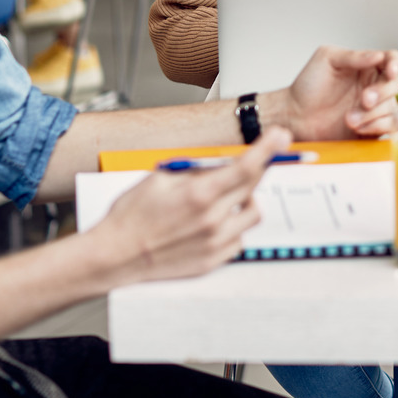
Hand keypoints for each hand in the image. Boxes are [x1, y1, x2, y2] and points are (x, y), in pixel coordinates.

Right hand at [93, 128, 289, 284]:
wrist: (115, 256)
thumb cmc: (130, 216)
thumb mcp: (159, 179)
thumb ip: (194, 170)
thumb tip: (221, 161)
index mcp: (199, 194)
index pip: (246, 166)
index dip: (268, 149)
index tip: (281, 136)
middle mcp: (212, 219)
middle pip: (253, 186)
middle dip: (257, 169)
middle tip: (251, 162)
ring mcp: (215, 242)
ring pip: (252, 213)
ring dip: (245, 200)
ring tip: (223, 198)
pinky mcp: (214, 260)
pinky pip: (240, 238)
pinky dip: (233, 226)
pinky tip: (213, 222)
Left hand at [273, 46, 397, 139]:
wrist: (295, 116)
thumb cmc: (308, 84)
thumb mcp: (327, 59)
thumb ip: (354, 56)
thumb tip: (378, 56)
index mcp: (367, 66)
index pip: (392, 59)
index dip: (396, 64)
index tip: (390, 72)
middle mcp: (375, 86)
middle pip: (394, 86)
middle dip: (381, 94)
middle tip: (363, 100)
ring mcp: (375, 109)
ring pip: (393, 109)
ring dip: (374, 114)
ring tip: (349, 119)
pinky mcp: (372, 128)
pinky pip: (389, 129)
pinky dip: (377, 127)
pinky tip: (359, 128)